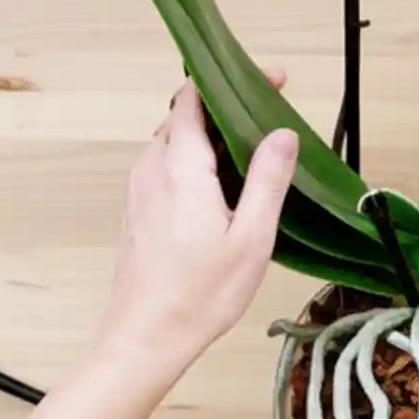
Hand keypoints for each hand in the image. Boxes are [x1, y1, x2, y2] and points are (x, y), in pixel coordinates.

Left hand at [95, 73, 296, 367]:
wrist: (146, 338)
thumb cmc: (201, 294)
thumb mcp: (251, 237)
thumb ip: (267, 180)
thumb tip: (282, 134)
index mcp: (181, 167)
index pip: (193, 97)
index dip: (229, 80)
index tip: (268, 81)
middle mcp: (152, 169)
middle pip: (183, 119)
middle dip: (224, 110)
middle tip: (267, 121)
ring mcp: (139, 191)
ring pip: (173, 145)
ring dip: (209, 141)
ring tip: (249, 157)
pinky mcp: (137, 212)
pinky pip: (165, 171)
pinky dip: (193, 166)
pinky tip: (220, 194)